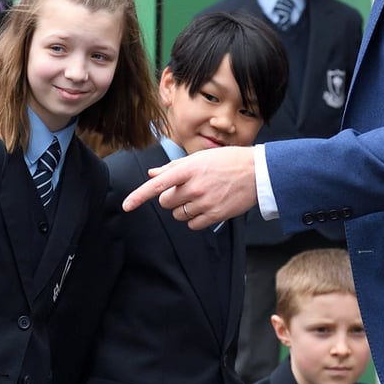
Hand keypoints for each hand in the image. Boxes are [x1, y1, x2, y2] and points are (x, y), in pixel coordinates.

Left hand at [121, 145, 258, 228]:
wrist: (257, 172)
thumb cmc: (227, 161)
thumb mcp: (199, 158)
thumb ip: (173, 168)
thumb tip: (152, 174)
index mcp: (187, 170)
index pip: (156, 185)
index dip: (138, 196)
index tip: (126, 206)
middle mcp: (194, 187)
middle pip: (165, 203)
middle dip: (170, 198)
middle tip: (186, 190)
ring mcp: (204, 202)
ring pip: (178, 215)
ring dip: (183, 209)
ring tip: (200, 196)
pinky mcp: (215, 215)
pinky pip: (192, 224)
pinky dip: (194, 219)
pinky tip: (206, 207)